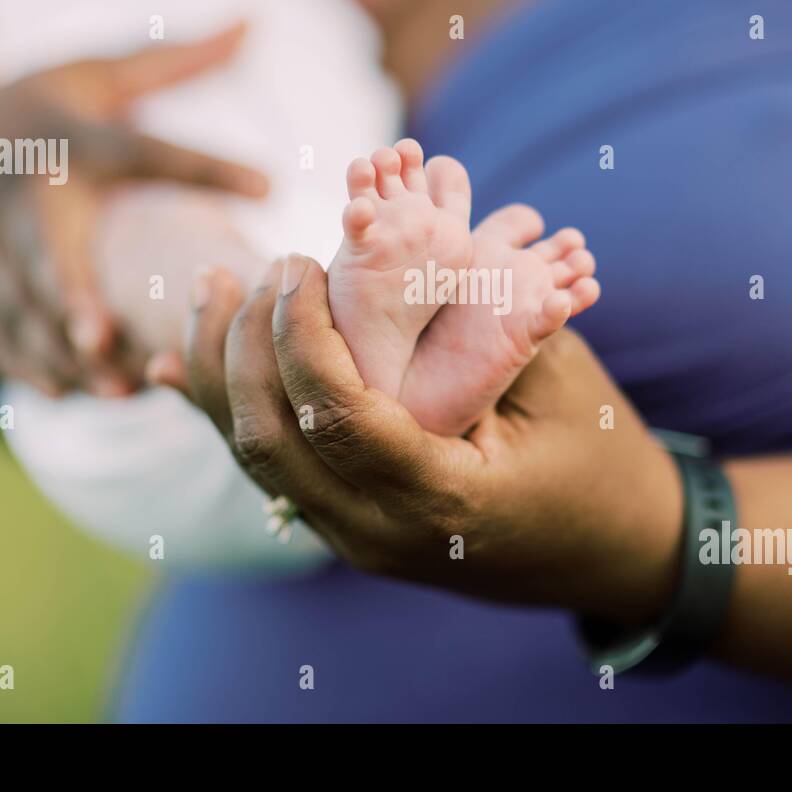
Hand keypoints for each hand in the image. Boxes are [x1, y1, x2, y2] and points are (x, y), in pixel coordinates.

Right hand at [0, 25, 266, 395]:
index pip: (142, 148)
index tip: (270, 184)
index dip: (204, 164)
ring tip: (114, 385)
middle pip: (49, 251)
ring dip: (61, 348)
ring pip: (21, 307)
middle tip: (107, 335)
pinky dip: (29, 365)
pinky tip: (72, 395)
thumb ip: (172, 60)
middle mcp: (27, 200)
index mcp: (72, 139)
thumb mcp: (95, 75)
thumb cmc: (39, 117)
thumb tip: (254, 18)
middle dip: (71, 295)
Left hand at [165, 255, 683, 624]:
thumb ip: (482, 324)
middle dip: (250, 342)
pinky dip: (224, 410)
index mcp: (441, 502)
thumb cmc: (601, 461)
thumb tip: (411, 240)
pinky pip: (270, 469)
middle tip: (268, 266)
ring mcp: (357, 536)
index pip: (335, 417)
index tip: (302, 262)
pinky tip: (179, 366)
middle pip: (271, 439)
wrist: (612, 551)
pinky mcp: (349, 522)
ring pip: (255, 457)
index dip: (303, 333)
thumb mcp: (559, 385)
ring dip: (224, 367)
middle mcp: (380, 533)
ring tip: (215, 285)